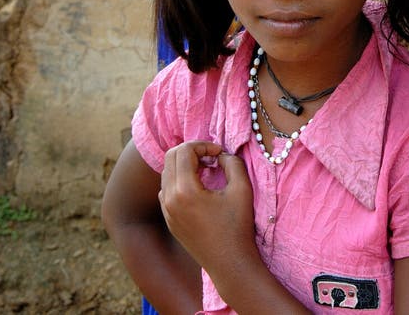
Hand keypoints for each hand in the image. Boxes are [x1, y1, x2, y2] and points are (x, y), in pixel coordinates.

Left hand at [159, 141, 257, 278]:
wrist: (229, 264)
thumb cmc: (238, 226)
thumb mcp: (242, 188)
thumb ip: (232, 162)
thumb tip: (221, 155)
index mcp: (185, 190)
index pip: (184, 150)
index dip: (202, 145)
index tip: (219, 153)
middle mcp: (170, 199)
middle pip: (171, 157)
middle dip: (191, 151)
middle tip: (211, 157)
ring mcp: (167, 211)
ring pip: (167, 173)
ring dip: (184, 164)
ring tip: (206, 171)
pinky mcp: (169, 220)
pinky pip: (166, 190)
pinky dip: (179, 180)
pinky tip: (197, 188)